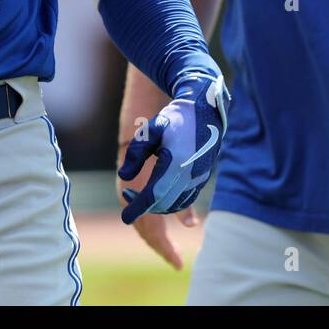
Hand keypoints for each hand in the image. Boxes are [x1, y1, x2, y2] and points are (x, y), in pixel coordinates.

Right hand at [116, 152, 199, 269]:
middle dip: (162, 248)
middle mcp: (129, 198)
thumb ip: (181, 198)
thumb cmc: (160, 144)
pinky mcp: (131, 190)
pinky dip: (153, 228)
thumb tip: (191, 225)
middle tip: (178, 262)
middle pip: (146, 232)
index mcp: (138, 196)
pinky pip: (141, 215)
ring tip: (173, 252)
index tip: (178, 263)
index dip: (165, 248)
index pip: (152, 231)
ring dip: (157, 240)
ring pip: (143, 225)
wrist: (139, 124)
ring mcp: (128, 194)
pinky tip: (163, 232)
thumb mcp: (174, 168)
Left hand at [117, 71, 229, 225]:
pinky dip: (171, 202)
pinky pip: (186, 199)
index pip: (154, 195)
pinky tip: (159, 191)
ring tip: (141, 195)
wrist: (205, 110)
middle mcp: (190, 174)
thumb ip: (135, 154)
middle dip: (144, 205)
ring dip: (157, 205)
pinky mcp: (203, 178)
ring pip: (176, 204)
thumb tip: (123, 178)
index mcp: (176, 163)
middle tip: (128, 196)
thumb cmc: (174, 119)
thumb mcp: (150, 131)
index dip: (138, 208)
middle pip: (164, 203)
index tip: (125, 218)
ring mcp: (199, 178)